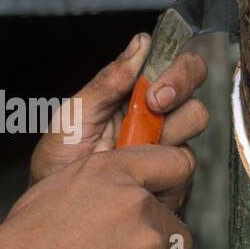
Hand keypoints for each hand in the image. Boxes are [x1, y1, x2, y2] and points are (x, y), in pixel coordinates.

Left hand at [29, 35, 208, 213]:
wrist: (55, 207)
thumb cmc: (59, 159)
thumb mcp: (75, 114)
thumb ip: (109, 80)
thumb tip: (141, 41)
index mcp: (133, 93)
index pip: (174, 66)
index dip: (177, 70)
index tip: (154, 89)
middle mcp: (156, 117)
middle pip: (194, 89)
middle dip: (180, 91)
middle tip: (153, 109)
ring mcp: (165, 146)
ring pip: (194, 125)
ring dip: (167, 132)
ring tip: (130, 150)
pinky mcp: (171, 178)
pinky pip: (184, 168)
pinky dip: (162, 169)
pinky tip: (135, 176)